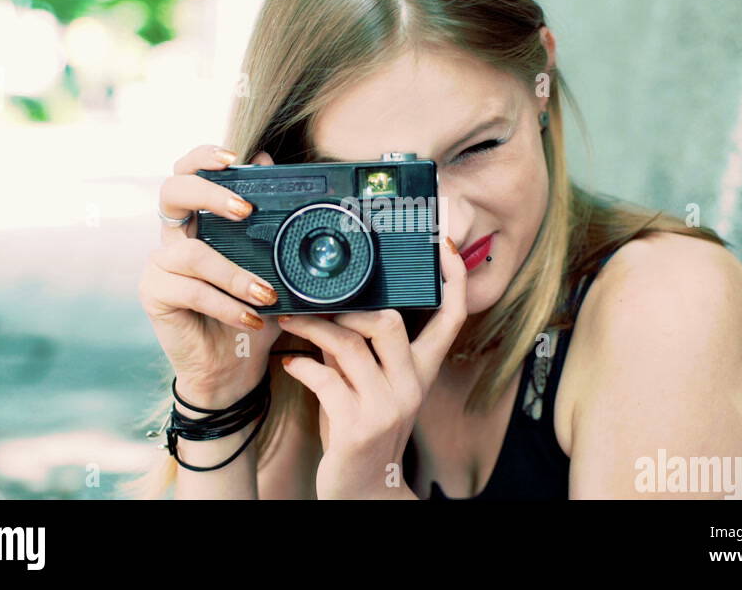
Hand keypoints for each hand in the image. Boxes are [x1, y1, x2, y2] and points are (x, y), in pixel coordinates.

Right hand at [138, 146, 282, 405]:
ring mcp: (160, 265)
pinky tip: (251, 318)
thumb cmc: (254, 313)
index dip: (204, 157)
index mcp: (199, 224)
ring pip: (191, 252)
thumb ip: (274, 227)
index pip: (188, 174)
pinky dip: (226, 304)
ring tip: (267, 295)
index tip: (236, 158)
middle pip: (172, 191)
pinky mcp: (154, 295)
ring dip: (234, 274)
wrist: (234, 368)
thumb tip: (277, 175)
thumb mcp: (273, 271)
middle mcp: (174, 238)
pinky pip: (191, 291)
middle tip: (245, 210)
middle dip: (209, 192)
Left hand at [277, 236, 466, 498]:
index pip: (451, 319)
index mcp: (421, 372)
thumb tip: (330, 308)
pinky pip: (324, 380)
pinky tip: (289, 364)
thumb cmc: (360, 432)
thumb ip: (357, 350)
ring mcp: (386, 407)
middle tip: (315, 301)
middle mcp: (410, 386)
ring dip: (311, 329)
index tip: (445, 247)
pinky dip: (301, 366)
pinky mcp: (357, 427)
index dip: (453, 281)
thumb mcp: (367, 387)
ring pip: (348, 346)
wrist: (361, 492)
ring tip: (288, 322)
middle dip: (346, 305)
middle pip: (388, 322)